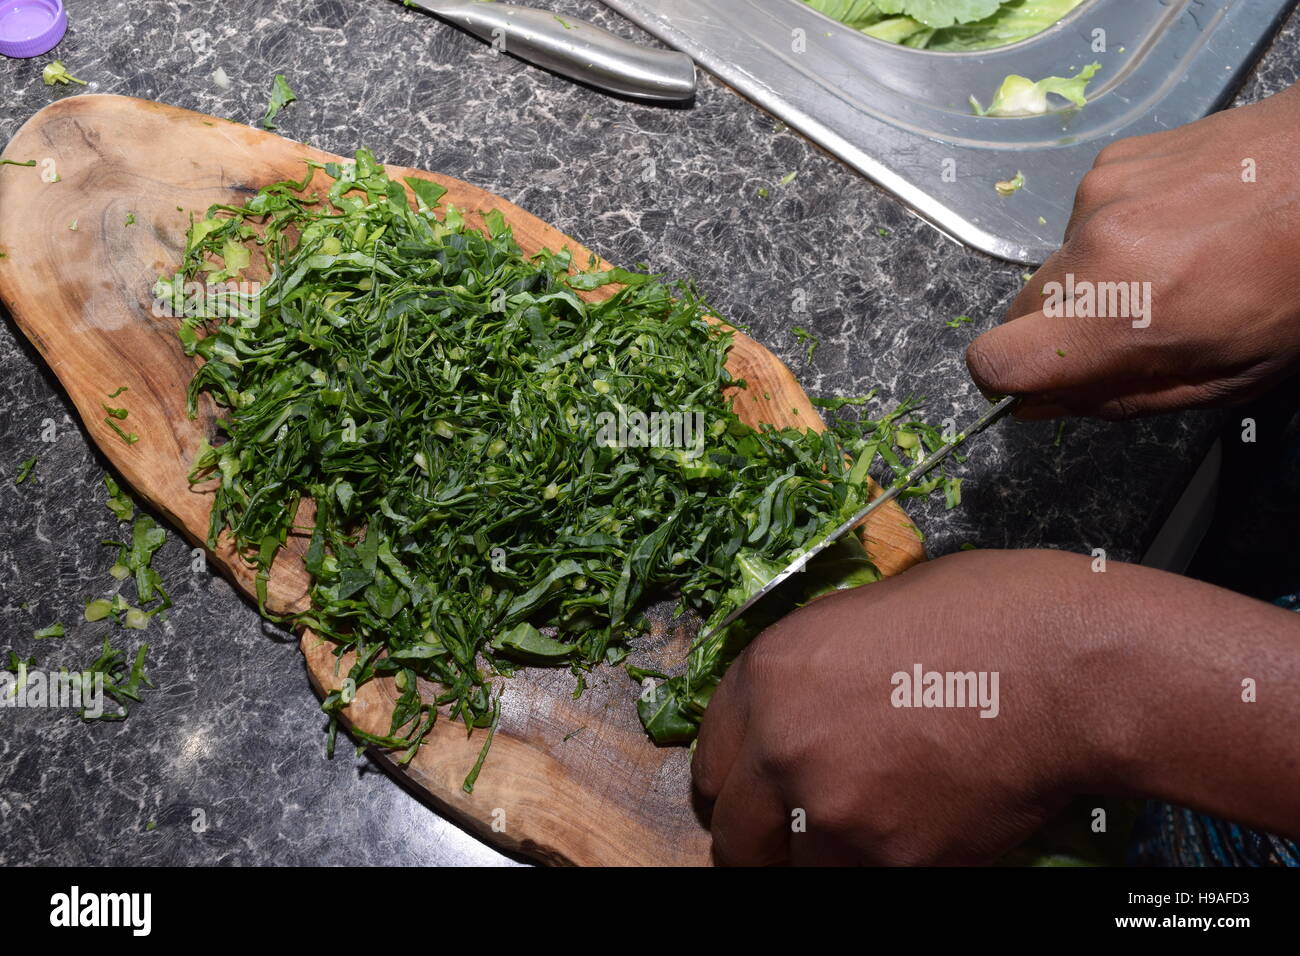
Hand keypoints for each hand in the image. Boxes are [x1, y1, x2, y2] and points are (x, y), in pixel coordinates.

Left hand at [692, 549, 1096, 864]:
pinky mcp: (894, 863)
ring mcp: (836, 813)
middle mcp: (784, 747)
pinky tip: (918, 837)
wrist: (1073, 667)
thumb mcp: (866, 613)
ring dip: (819, 862)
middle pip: (734, 834)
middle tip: (792, 837)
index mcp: (770, 673)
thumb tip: (789, 712)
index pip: (711, 757)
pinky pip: (862, 882)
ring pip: (794, 873)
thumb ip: (807, 671)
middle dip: (761, 838)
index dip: (733, 778)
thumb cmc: (988, 615)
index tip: (750, 792)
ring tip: (863, 837)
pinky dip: (884, 869)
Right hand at [966, 84, 1299, 419]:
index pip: (994, 361)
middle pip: (1019, 314)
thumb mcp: (1224, 378)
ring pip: (1056, 266)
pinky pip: (1084, 220)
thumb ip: (1118, 397)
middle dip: (1058, 332)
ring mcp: (1097, 196)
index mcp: (1119, 315)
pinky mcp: (1111, 161)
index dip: (1004, 382)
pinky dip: (1116, 235)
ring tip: (1171, 267)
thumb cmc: (1298, 287)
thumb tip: (1037, 403)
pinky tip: (1177, 227)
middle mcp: (1092, 250)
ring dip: (1093, 280)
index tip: (1042, 382)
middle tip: (1128, 330)